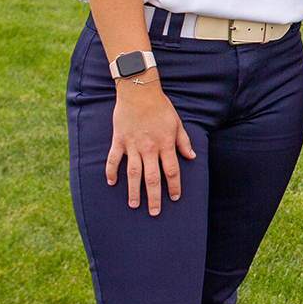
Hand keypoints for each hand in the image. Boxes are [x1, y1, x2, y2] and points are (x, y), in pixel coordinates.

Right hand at [105, 74, 195, 215]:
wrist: (139, 91)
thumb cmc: (161, 106)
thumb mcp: (177, 123)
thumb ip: (183, 141)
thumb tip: (192, 157)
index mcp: (165, 144)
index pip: (171, 171)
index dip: (174, 186)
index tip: (174, 198)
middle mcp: (149, 148)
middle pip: (152, 178)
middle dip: (154, 197)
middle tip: (154, 212)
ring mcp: (132, 145)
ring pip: (133, 173)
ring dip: (133, 191)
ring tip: (134, 205)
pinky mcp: (119, 140)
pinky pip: (113, 159)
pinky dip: (111, 171)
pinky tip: (111, 183)